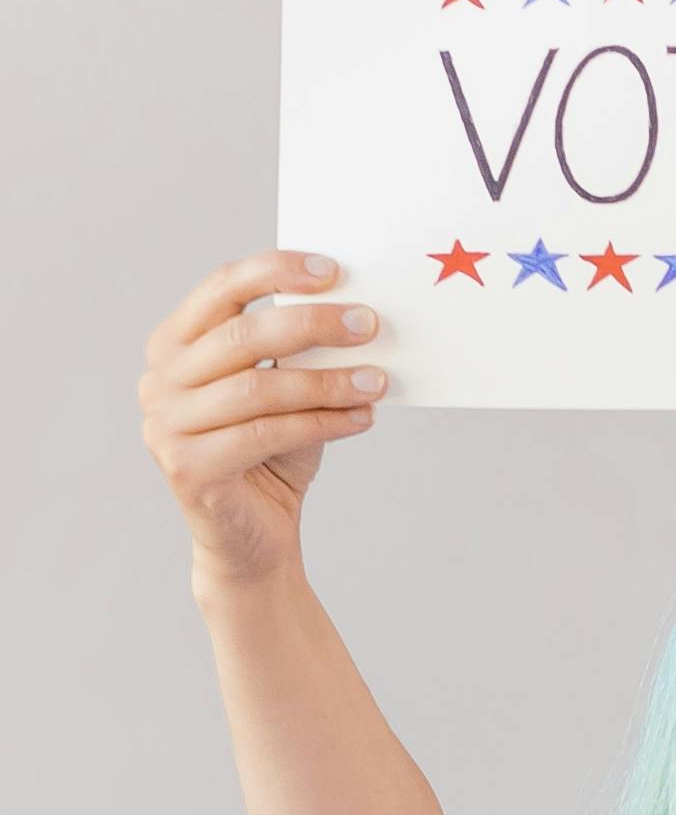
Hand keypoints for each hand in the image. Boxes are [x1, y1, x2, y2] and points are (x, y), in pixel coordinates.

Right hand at [142, 256, 388, 583]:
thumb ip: (296, 354)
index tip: (331, 270)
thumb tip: (354, 313)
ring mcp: (166, 426)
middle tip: (369, 324)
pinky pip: (267, 434)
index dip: (274, 272)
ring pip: (259, 388)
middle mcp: (159, 380)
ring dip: (327, 381)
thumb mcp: (282, 394)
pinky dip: (322, 423)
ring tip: (377, 380)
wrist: (253, 544)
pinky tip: (362, 418)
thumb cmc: (268, 458)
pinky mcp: (188, 469)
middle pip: (242, 336)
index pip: (221, 288)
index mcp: (173, 345)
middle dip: (312, 324)